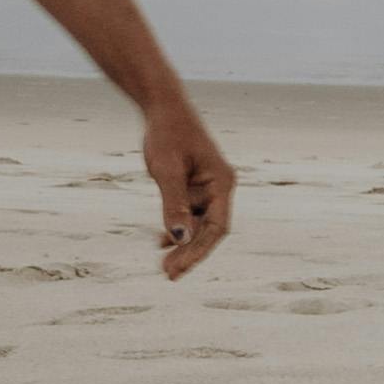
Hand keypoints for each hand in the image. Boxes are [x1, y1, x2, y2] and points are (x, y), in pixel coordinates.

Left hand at [144, 102, 234, 278]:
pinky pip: (189, 214)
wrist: (162, 108)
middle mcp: (220, 188)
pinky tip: (162, 243)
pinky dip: (177, 228)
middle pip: (209, 230)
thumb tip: (180, 238)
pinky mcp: (194, 186)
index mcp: (222, 184)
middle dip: (190, 253)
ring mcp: (207, 188)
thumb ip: (174, 204)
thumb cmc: (167, 134)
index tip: (178, 268)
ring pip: (198, 225)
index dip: (198, 251)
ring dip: (183, 245)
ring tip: (165, 267)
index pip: (216, 228)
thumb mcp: (166, 170)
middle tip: (169, 275)